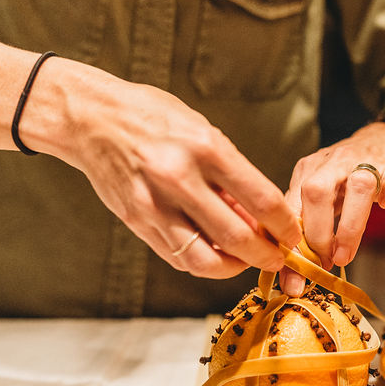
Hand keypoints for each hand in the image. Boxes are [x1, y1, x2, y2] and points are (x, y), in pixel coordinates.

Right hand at [26, 59, 301, 277]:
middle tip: (278, 257)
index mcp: (205, 148)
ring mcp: (154, 204)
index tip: (293, 235)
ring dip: (235, 267)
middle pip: (237, 238)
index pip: (261, 200)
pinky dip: (204, 263)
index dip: (285, 226)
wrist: (91, 118)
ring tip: (246, 259)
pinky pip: (179, 258)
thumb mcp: (203, 132)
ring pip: (206, 260)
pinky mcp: (136, 222)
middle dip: (266, 255)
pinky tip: (215, 253)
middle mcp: (179, 178)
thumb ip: (232, 176)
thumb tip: (261, 218)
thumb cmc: (154, 119)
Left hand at [280, 122, 384, 294]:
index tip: (297, 274)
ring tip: (345, 255)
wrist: (383, 137)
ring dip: (351, 227)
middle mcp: (332, 162)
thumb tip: (293, 278)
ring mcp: (364, 157)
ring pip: (358, 185)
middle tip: (326, 263)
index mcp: (308, 171)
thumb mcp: (322, 200)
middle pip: (316, 192)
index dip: (292, 243)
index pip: (290, 206)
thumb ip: (307, 232)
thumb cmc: (348, 177)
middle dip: (319, 234)